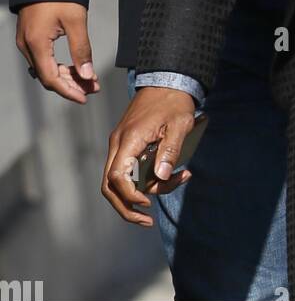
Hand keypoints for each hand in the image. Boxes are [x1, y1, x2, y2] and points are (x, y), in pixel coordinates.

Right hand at [16, 2, 99, 102]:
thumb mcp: (75, 20)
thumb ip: (81, 49)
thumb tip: (87, 74)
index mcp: (36, 43)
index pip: (51, 78)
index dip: (68, 91)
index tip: (85, 97)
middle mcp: (26, 45)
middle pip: (48, 76)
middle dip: (71, 84)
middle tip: (92, 88)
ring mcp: (26, 41)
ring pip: (45, 68)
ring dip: (66, 76)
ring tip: (88, 79)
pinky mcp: (30, 36)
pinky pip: (43, 59)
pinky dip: (59, 65)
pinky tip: (75, 66)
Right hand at [102, 88, 194, 226]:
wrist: (168, 79)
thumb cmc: (174, 101)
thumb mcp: (179, 125)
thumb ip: (170, 151)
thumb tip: (160, 178)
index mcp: (128, 139)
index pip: (116, 177)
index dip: (129, 196)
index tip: (148, 203)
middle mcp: (118, 143)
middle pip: (109, 185)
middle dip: (126, 207)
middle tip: (146, 221)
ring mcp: (121, 143)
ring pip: (119, 180)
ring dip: (141, 193)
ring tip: (176, 183)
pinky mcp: (128, 143)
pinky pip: (129, 169)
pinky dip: (144, 179)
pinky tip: (169, 176)